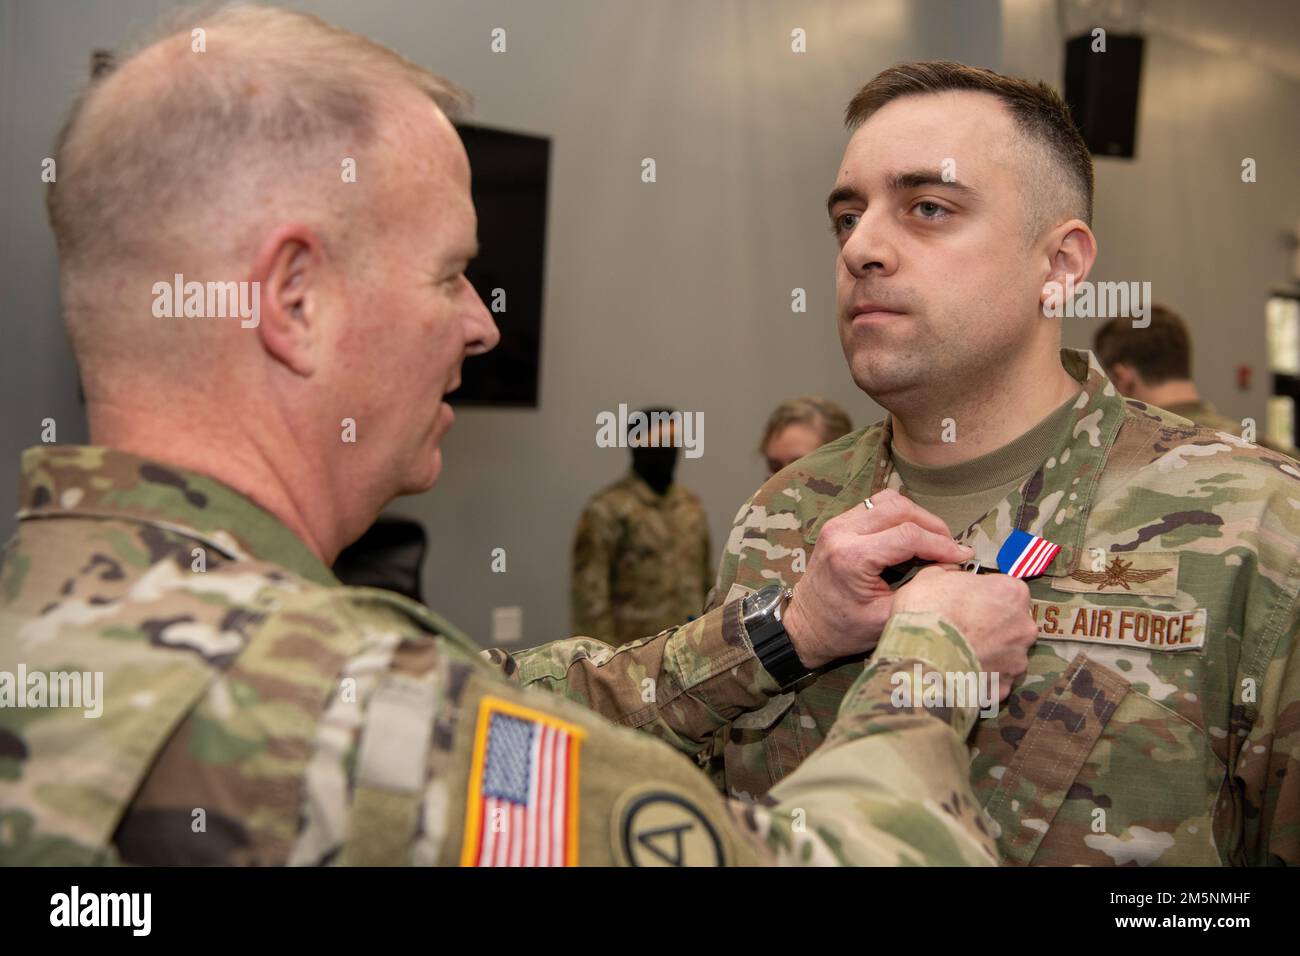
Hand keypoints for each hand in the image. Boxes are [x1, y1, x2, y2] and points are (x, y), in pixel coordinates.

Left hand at [781, 489, 973, 668]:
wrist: (804, 626)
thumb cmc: (842, 629)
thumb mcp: (886, 620)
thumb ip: (919, 592)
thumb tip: (952, 569)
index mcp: (852, 558)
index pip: (908, 536)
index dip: (941, 544)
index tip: (963, 556)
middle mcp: (841, 533)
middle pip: (900, 508)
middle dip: (933, 526)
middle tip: (951, 547)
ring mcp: (837, 524)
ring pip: (888, 500)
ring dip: (917, 516)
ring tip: (934, 540)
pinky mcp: (838, 523)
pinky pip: (876, 506)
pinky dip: (899, 516)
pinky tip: (913, 537)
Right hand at [890, 566, 1036, 699]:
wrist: (919, 659)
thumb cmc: (927, 611)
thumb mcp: (930, 576)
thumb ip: (950, 573)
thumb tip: (952, 574)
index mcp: (1012, 592)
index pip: (1005, 589)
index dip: (983, 595)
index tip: (966, 601)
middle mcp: (1023, 626)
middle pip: (1010, 622)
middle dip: (991, 624)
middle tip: (961, 627)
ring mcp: (1017, 660)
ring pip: (1005, 652)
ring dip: (987, 652)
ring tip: (957, 654)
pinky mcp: (1005, 687)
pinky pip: (995, 678)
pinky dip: (981, 676)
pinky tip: (959, 673)